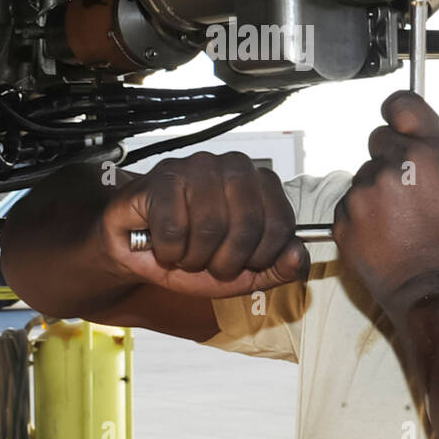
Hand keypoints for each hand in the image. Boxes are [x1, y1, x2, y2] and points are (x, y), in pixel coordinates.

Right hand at [98, 151, 309, 297]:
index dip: (261, 257)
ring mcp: (197, 166)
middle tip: (208, 262)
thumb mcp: (244, 272)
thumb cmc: (194, 253)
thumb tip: (298, 255)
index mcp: (260, 183)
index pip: (280, 224)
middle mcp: (233, 166)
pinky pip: (173, 228)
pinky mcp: (163, 176)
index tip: (242, 263)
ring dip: (194, 257)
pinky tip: (164, 243)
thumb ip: (279, 267)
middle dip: (226, 261)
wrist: (140, 250)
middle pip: (247, 226)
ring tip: (185, 252)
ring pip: (210, 226)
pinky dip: (168, 250)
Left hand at [333, 91, 438, 311]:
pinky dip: (361, 216)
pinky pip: (348, 204)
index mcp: (433, 149)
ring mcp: (366, 190)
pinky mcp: (344, 216)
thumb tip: (432, 139)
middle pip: (379, 139)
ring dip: (377, 190)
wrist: (437, 287)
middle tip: (407, 189)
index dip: (398, 113)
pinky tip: (384, 234)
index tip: (397, 124)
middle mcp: (396, 162)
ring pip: (364, 174)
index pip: (401, 104)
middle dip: (391, 157)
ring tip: (399, 221)